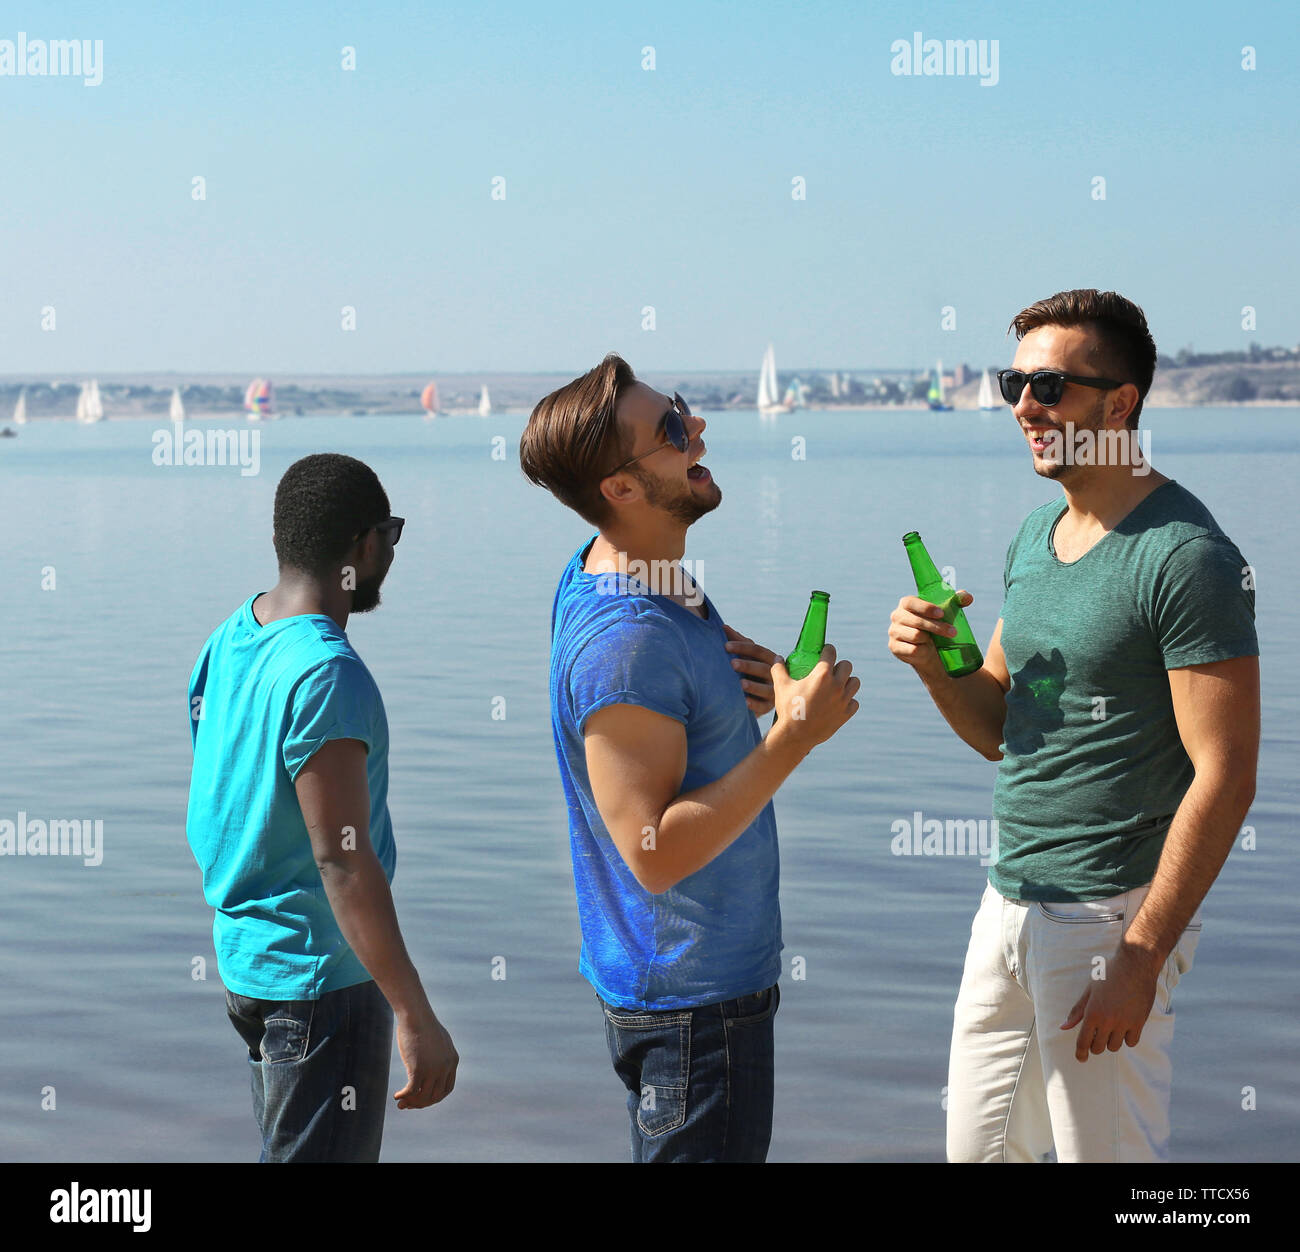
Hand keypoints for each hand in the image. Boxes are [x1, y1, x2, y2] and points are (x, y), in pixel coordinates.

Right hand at [393, 1004, 458, 1107]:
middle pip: (435, 1096)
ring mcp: (433, 1069)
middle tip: (408, 1105)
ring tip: (401, 1103)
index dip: (434, 1098)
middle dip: (421, 1103)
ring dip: (412, 1103)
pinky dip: (404, 1096)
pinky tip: (396, 1096)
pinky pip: (411, 1091)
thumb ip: (439, 1054)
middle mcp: (445, 1067)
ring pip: (424, 1097)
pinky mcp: (418, 1069)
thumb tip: (431, 1068)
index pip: (447, 1089)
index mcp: (453, 1061)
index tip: (422, 1098)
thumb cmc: (423, 1025)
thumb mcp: (437, 1040)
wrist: (416, 1015)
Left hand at [724, 624, 778, 715]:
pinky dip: (754, 704)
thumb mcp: (747, 656)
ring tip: (741, 684)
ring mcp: (773, 691)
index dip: (742, 647)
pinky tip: (744, 701)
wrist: (760, 695)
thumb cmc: (751, 670)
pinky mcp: (769, 706)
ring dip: (754, 686)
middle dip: (748, 665)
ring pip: (766, 688)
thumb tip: (723, 627)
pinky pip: (763, 706)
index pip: (757, 650)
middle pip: (762, 668)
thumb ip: (738, 642)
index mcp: (769, 659)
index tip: (725, 646)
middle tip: (732, 664)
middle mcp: (774, 674)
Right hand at [768, 644, 859, 749]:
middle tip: (830, 671)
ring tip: (837, 685)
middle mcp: (836, 685)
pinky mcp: (846, 713)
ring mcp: (843, 700)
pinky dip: (848, 701)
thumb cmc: (788, 709)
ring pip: (855, 682)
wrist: (796, 735)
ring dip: (847, 681)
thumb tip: (777, 657)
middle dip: (839, 665)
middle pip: (847, 665)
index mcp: (822, 674)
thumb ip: (779, 669)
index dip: (828, 650)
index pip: (831, 652)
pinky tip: (838, 702)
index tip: (825, 652)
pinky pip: (854, 702)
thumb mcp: (781, 686)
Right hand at [888, 591, 972, 680]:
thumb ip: (957, 601)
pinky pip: (912, 649)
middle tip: (953, 632)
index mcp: (906, 603)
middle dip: (937, 627)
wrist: (927, 648)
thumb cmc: (936, 624)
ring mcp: (894, 632)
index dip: (926, 608)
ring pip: (915, 636)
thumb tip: (967, 598)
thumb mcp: (947, 611)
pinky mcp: (895, 647)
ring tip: (936, 640)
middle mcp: (897, 616)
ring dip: (930, 639)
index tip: (941, 614)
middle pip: (916, 621)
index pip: (911, 602)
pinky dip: (922, 650)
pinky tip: (926, 648)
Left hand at [1059, 943, 1160, 1062]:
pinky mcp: (1139, 1022)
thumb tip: (1063, 1027)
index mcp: (1092, 1013)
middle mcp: (1108, 1021)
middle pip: (1099, 1047)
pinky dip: (1127, 1039)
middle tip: (1096, 1036)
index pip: (1084, 1041)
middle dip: (1095, 1045)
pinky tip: (1124, 1028)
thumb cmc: (1109, 974)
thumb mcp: (1089, 990)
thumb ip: (1077, 1011)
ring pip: (1115, 1046)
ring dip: (1110, 1041)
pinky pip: (1131, 1042)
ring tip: (1110, 1029)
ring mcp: (1125, 1023)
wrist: (1135, 965)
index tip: (1081, 1058)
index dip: (1081, 1052)